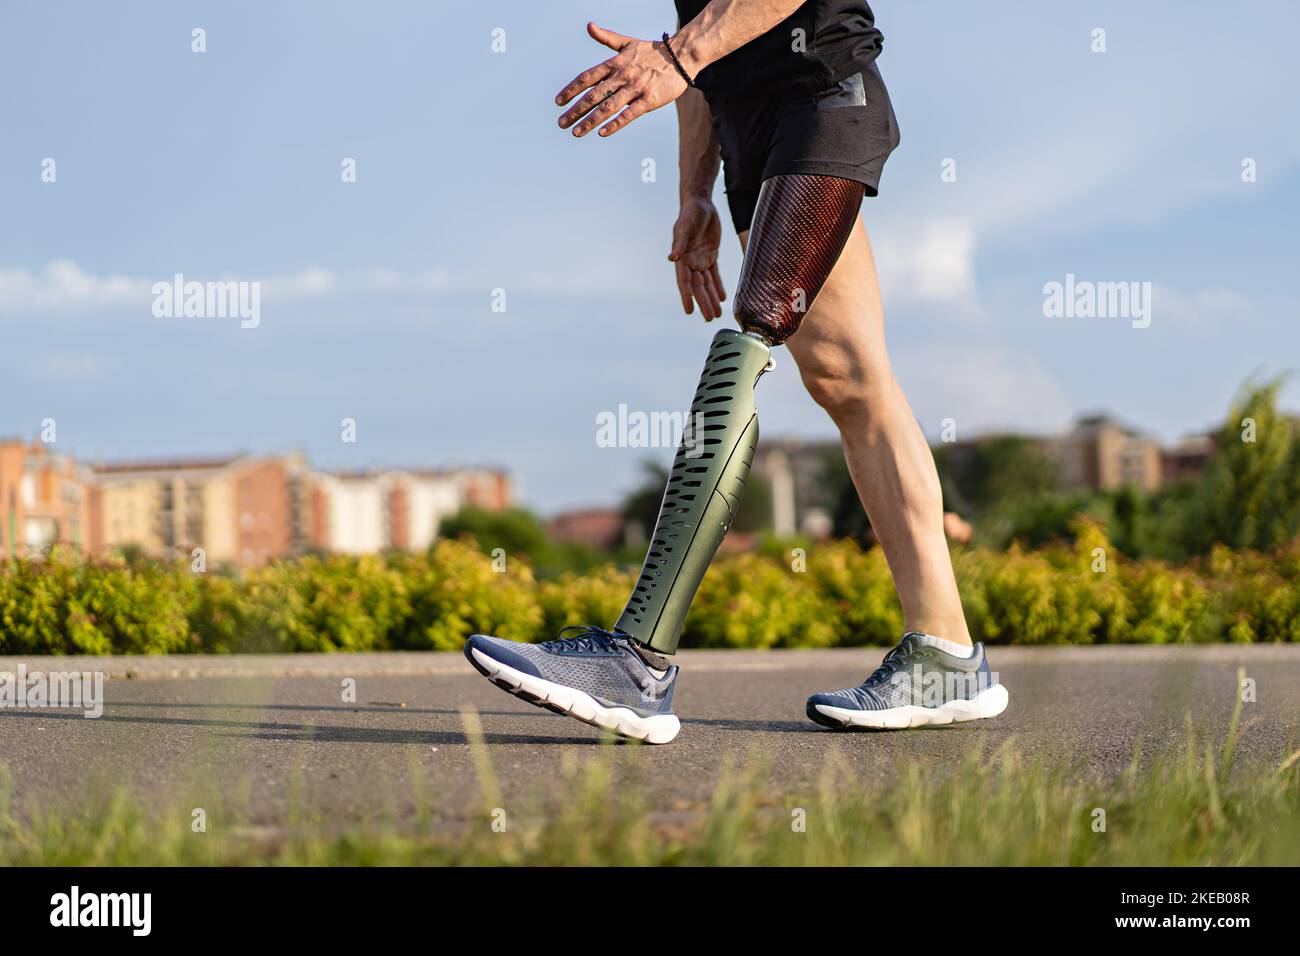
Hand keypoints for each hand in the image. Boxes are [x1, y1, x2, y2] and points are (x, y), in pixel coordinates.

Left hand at [555, 22, 689, 137]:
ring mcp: (635, 88)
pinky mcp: (649, 100)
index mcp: (614, 64)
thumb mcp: (627, 43)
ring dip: (590, 121)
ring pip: (608, 107)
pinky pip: (629, 114)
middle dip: (575, 110)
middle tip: (561, 123)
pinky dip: (615, 124)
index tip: (558, 101)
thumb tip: (589, 26)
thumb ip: (607, 37)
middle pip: (593, 95)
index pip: (587, 77)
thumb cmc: (652, 51)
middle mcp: (622, 76)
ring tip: (576, 132)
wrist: (681, 56)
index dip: (571, 89)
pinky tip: (602, 132)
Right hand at [669, 197, 725, 320]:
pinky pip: (715, 274)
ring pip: (707, 284)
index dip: (687, 296)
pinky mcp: (710, 255)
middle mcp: (690, 262)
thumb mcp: (685, 227)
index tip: (689, 311)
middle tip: (710, 318)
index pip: (684, 281)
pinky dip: (718, 286)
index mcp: (682, 258)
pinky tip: (722, 297)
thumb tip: (672, 258)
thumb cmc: (690, 213)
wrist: (700, 203)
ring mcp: (700, 260)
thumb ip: (679, 243)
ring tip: (717, 313)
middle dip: (704, 302)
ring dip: (711, 298)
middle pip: (698, 286)